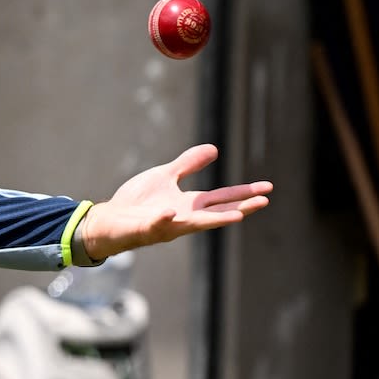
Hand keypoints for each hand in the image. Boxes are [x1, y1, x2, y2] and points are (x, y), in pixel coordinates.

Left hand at [77, 144, 271, 261]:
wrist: (110, 219)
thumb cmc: (138, 202)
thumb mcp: (166, 177)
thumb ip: (188, 165)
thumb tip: (214, 149)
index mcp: (189, 204)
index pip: (222, 198)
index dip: (244, 193)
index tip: (268, 189)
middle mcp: (184, 217)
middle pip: (218, 212)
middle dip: (241, 207)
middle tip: (264, 201)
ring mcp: (167, 225)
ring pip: (194, 224)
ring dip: (216, 220)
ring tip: (238, 216)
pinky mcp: (146, 229)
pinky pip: (156, 225)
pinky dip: (163, 220)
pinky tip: (170, 212)